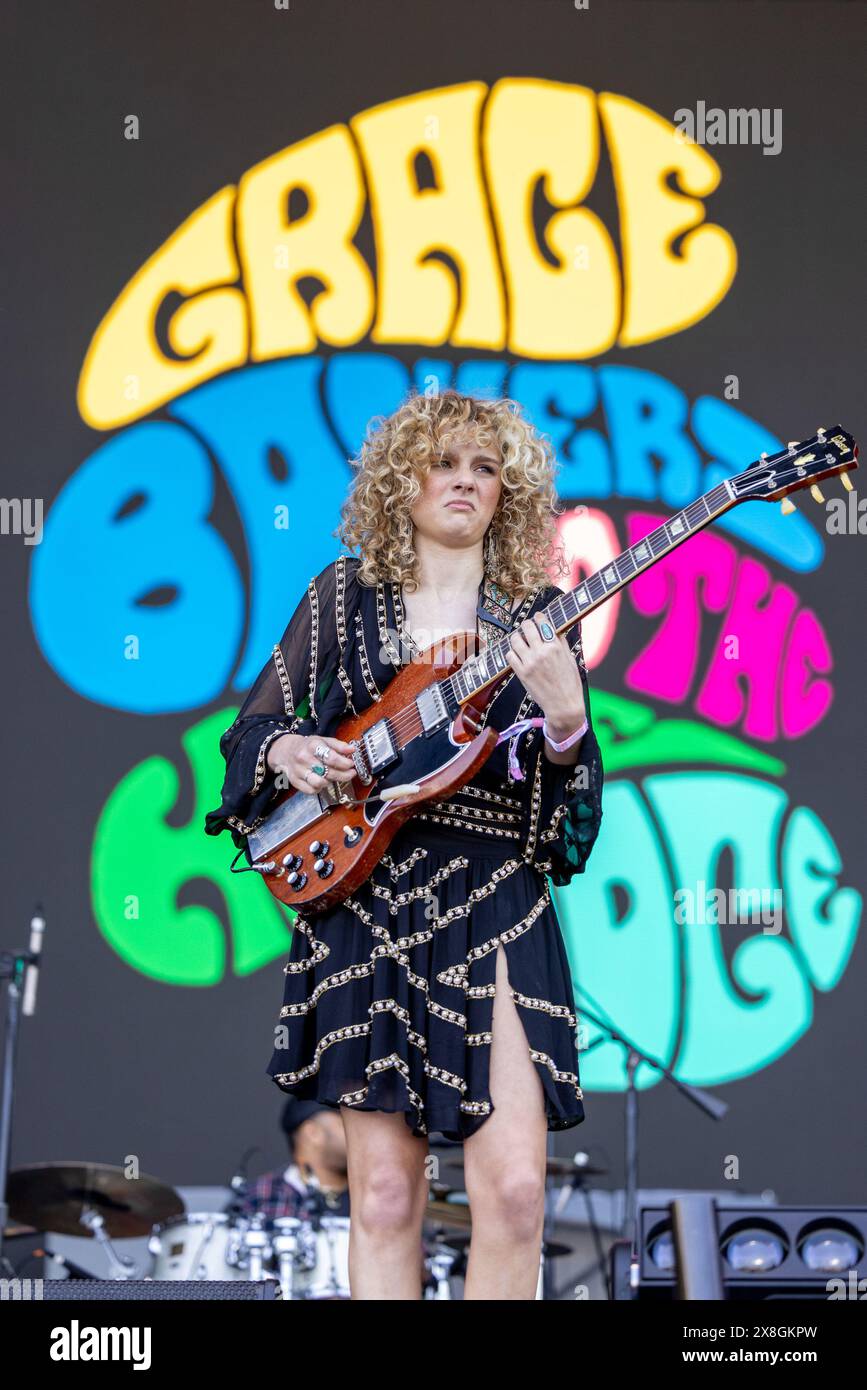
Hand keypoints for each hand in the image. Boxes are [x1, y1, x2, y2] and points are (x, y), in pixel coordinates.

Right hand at [266, 733, 356, 794]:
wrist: (286, 751)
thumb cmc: (308, 746)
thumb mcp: (323, 740)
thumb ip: (338, 745)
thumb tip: (352, 749)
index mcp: (312, 745)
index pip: (331, 757)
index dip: (344, 763)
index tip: (351, 765)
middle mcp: (304, 758)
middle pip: (328, 772)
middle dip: (343, 775)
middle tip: (350, 773)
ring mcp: (298, 771)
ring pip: (319, 783)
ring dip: (330, 782)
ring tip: (334, 777)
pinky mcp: (295, 781)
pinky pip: (311, 790)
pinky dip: (319, 788)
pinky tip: (322, 781)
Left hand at [504, 615, 585, 729]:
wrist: (563, 705)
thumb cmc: (570, 684)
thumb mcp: (570, 659)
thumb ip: (561, 643)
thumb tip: (556, 630)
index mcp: (555, 646)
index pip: (543, 623)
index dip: (538, 618)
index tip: (537, 617)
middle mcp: (541, 652)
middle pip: (526, 627)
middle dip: (526, 626)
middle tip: (526, 629)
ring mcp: (530, 662)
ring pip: (515, 639)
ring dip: (517, 638)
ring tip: (520, 641)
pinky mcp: (521, 673)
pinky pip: (510, 655)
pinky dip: (512, 653)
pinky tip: (517, 655)